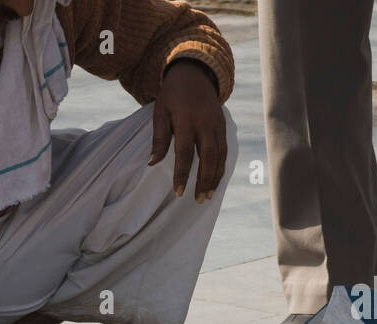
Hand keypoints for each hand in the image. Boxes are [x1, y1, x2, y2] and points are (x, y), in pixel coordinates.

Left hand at [149, 59, 226, 202]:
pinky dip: (221, 166)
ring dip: (215, 177)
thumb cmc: (172, 95)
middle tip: (198, 199)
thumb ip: (159, 139)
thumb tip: (152, 163)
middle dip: (204, 180)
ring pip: (220, 156)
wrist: (195, 72)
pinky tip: (216, 180)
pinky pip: (224, 150)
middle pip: (208, 157)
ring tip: (207, 195)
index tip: (178, 192)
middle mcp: (205, 123)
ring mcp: (217, 124)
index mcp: (186, 120)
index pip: (185, 153)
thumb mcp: (160, 113)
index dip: (182, 174)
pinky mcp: (223, 125)